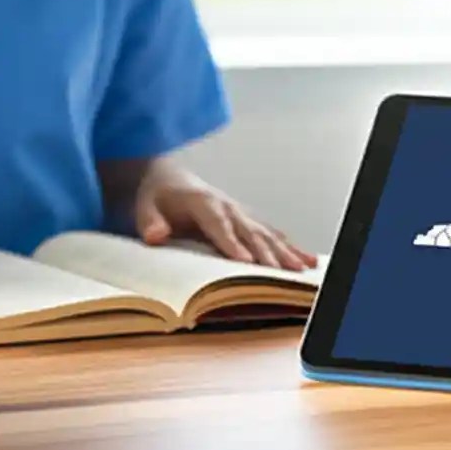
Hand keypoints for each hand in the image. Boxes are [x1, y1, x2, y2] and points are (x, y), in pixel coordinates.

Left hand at [133, 166, 316, 270]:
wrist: (168, 178)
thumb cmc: (156, 196)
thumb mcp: (144, 206)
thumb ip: (149, 221)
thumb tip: (155, 236)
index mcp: (202, 201)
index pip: (218, 223)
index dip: (231, 242)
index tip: (245, 260)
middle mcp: (226, 205)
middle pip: (249, 230)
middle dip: (268, 252)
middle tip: (284, 272)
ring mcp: (239, 211)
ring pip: (265, 233)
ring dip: (285, 251)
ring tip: (303, 269)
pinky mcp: (245, 218)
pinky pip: (270, 233)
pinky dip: (289, 246)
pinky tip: (306, 259)